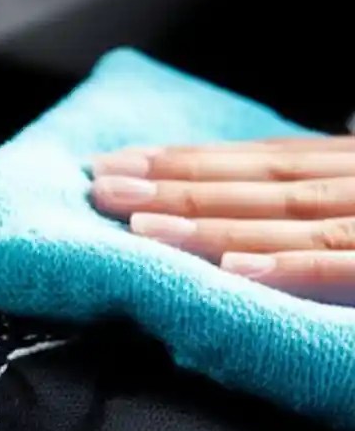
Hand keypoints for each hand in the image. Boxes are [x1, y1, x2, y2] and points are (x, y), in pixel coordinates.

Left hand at [90, 135, 354, 304]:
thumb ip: (325, 197)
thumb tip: (245, 220)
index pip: (266, 160)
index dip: (189, 160)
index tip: (120, 163)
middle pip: (262, 184)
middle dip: (175, 186)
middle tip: (101, 188)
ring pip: (291, 217)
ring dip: (210, 223)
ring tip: (138, 228)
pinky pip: (345, 265)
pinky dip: (291, 266)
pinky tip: (234, 270)